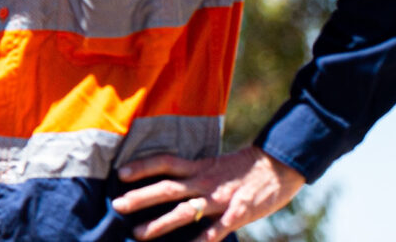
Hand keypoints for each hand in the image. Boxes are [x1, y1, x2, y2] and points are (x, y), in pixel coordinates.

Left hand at [111, 146, 306, 240]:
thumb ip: (190, 174)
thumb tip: (163, 184)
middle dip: (141, 197)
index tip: (120, 173)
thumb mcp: (213, 165)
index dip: (142, 166)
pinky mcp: (237, 214)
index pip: (165, 162)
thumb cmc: (241, 169)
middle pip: (168, 188)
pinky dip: (201, 240)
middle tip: (116, 206)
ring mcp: (220, 199)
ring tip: (138, 234)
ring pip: (186, 211)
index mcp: (198, 167)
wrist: (279, 166)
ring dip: (160, 223)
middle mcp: (204, 181)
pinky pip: (216, 231)